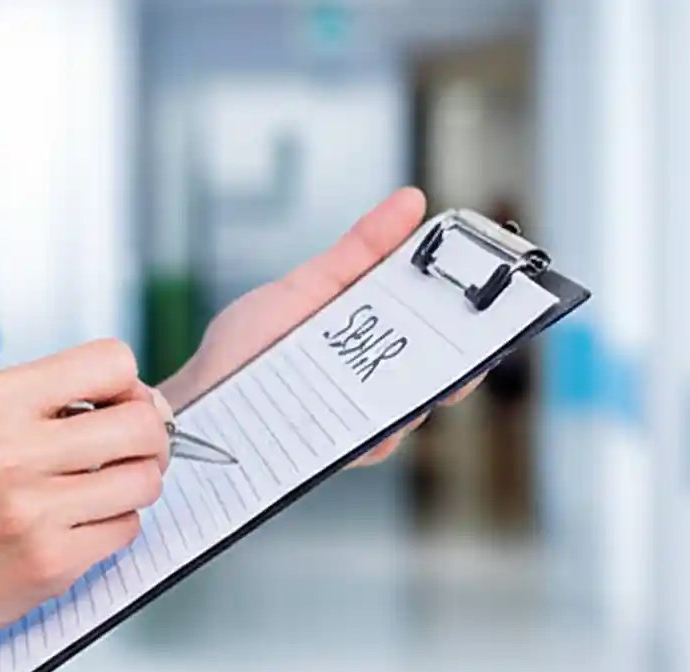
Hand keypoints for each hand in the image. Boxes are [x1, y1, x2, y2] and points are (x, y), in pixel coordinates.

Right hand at [0, 339, 168, 663]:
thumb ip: (51, 402)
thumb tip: (141, 402)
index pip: (111, 362)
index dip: (127, 385)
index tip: (117, 406)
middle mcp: (14, 450)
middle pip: (142, 424)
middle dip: (150, 438)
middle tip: (131, 452)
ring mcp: (34, 509)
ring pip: (145, 481)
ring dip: (134, 486)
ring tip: (100, 492)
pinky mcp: (51, 561)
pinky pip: (126, 529)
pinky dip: (113, 528)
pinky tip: (77, 528)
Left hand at [160, 188, 481, 466]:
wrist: (197, 397)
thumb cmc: (245, 345)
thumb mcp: (307, 285)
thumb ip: (361, 249)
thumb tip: (411, 202)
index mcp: (367, 340)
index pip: (430, 334)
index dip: (465, 326)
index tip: (492, 311)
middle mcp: (365, 383)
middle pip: (430, 377)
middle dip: (457, 367)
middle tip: (470, 354)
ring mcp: (351, 420)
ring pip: (406, 415)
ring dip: (419, 398)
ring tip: (425, 380)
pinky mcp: (331, 451)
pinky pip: (369, 446)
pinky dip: (379, 433)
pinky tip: (379, 420)